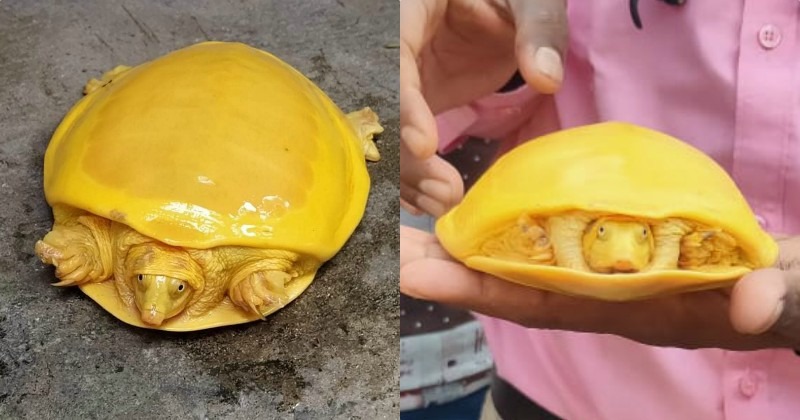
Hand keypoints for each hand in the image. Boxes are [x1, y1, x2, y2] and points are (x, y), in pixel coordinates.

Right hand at [400, 0, 567, 215]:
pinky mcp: (419, 104)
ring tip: (441, 205)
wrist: (499, 4)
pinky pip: (406, 142)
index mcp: (411, 12)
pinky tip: (431, 202)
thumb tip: (546, 78)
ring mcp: (405, 81)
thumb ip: (538, 26)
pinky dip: (416, 174)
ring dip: (410, 175)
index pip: (396, 59)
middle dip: (406, 155)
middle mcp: (396, 50)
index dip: (404, 104)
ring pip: (390, 132)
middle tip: (442, 193)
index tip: (425, 144)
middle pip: (385, 107)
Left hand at [401, 225, 799, 350]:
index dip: (485, 290)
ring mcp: (600, 275)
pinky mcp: (609, 250)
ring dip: (470, 249)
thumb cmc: (774, 291)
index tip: (427, 276)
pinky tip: (480, 213)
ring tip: (415, 232)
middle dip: (453, 274)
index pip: (544, 302)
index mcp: (630, 309)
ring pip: (523, 262)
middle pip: (514, 286)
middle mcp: (601, 297)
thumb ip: (774, 297)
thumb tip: (755, 302)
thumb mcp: (781, 293)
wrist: (776, 284)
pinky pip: (548, 240)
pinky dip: (509, 230)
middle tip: (395, 253)